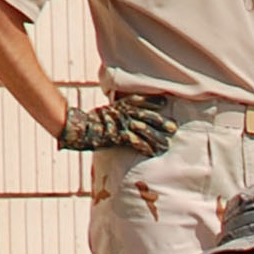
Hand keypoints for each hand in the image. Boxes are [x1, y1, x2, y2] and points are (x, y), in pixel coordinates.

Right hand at [57, 96, 178, 155]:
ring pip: (144, 130)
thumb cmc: (91, 121)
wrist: (79, 128)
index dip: (152, 101)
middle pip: (146, 116)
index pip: (139, 100)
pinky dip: (145, 147)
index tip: (165, 103)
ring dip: (157, 137)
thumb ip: (117, 110)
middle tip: (174, 127)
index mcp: (120, 105)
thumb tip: (125, 113)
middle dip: (161, 122)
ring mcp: (121, 124)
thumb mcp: (106, 111)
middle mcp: (122, 113)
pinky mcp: (118, 136)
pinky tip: (153, 152)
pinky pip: (135, 142)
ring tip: (167, 144)